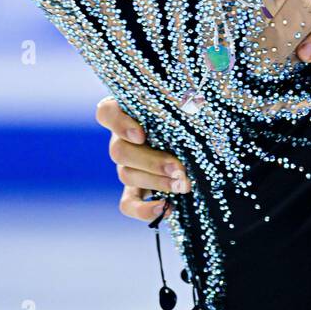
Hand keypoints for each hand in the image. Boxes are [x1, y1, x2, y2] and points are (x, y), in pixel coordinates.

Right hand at [94, 97, 190, 222]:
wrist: (197, 136)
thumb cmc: (191, 110)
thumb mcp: (188, 101)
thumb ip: (189, 99)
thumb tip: (204, 98)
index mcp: (127, 111)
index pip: (106, 112)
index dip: (119, 124)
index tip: (142, 135)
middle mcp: (121, 138)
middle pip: (118, 151)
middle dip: (151, 162)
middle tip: (178, 167)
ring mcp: (126, 165)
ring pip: (126, 175)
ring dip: (157, 182)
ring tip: (183, 184)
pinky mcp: (135, 189)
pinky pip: (128, 204)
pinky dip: (144, 210)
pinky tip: (166, 208)